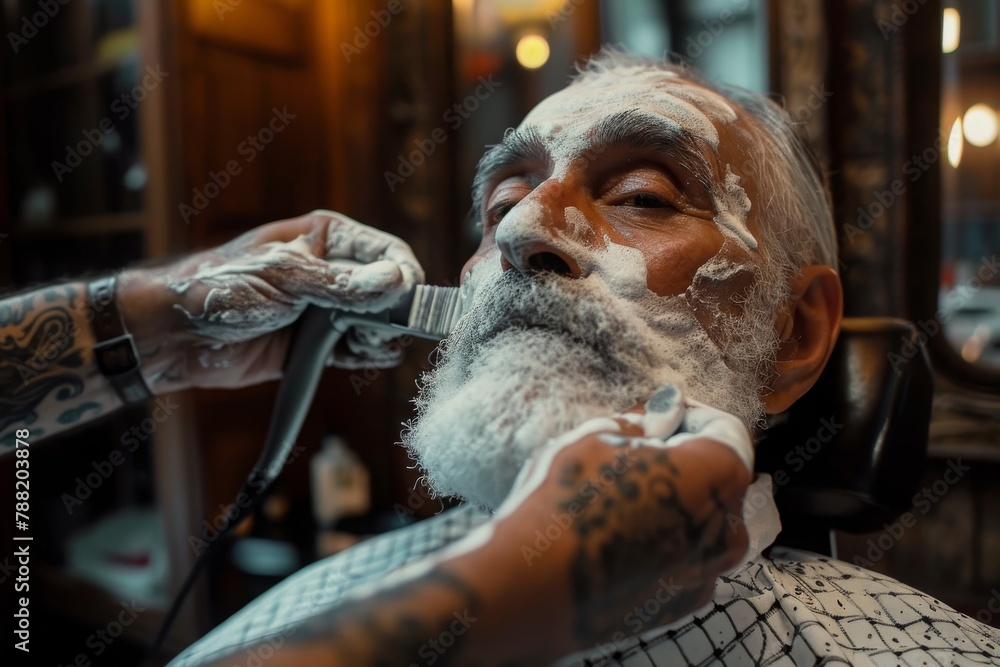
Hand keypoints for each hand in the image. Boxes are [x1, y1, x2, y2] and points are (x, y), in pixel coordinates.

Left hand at [118, 210, 423, 391]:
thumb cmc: (220, 288)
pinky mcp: (317, 345)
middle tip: (380, 326)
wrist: (176, 334)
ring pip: (377, 323)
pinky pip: (358, 352)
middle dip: (394, 310)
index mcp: (326, 238)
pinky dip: (371, 356)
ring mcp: (325, 310)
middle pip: (389, 289)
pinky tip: (372, 356)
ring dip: (382, 336)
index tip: (408, 297)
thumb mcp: (286, 277)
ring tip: (366, 343)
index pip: (386, 250)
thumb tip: (397, 282)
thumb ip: (343, 284)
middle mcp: (332, 272)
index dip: (404, 273)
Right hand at [497, 384, 752, 649]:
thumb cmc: (570, 504)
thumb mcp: (597, 439)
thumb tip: (650, 422)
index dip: (688, 413)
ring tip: (616, 500)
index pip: (723, 428)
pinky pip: (679, 562)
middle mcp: (728, 529)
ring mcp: (706, 575)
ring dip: (669, 505)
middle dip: (680, 460)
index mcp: (720, 477)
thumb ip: (637, 424)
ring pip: (697, 523)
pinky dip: (657, 545)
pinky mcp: (679, 607)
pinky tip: (613, 539)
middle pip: (715, 479)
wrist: (535, 591)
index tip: (657, 414)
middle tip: (630, 455)